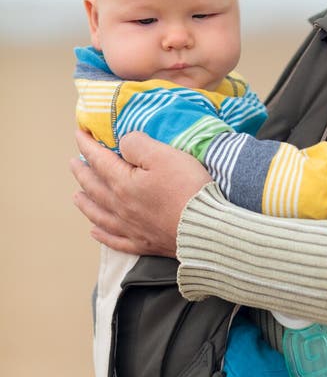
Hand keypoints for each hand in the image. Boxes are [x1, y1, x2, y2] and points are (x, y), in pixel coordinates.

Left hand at [70, 129, 211, 256]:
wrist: (203, 228)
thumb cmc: (186, 188)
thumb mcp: (163, 155)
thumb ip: (138, 144)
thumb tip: (122, 144)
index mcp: (123, 183)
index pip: (99, 160)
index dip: (87, 146)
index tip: (79, 134)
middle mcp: (120, 207)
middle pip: (95, 187)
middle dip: (82, 172)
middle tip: (73, 163)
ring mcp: (131, 227)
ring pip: (99, 214)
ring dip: (85, 203)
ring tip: (76, 196)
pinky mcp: (143, 243)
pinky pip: (114, 239)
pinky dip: (101, 235)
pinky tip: (94, 231)